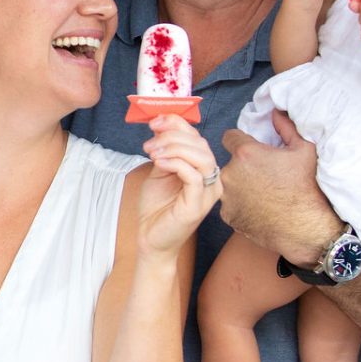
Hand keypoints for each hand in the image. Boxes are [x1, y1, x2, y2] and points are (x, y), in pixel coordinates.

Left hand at [137, 114, 221, 253]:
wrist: (150, 239)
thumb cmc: (156, 208)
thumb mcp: (159, 171)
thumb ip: (165, 151)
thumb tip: (161, 125)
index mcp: (203, 169)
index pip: (197, 138)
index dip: (177, 124)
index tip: (154, 123)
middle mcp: (211, 179)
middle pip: (200, 145)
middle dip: (172, 137)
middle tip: (149, 144)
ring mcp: (208, 193)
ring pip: (201, 158)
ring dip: (174, 149)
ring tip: (153, 153)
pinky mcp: (198, 205)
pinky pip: (194, 176)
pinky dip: (175, 163)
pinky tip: (159, 164)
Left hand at [219, 111, 345, 266]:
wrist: (308, 229)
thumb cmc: (308, 187)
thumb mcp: (305, 150)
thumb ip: (286, 127)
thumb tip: (276, 113)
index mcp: (245, 154)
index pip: (230, 137)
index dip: (242, 141)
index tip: (252, 149)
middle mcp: (230, 174)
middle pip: (230, 162)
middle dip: (243, 165)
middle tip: (263, 174)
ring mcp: (227, 198)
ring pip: (229, 185)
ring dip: (240, 186)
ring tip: (263, 194)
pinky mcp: (228, 217)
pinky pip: (231, 205)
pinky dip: (241, 205)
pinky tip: (260, 208)